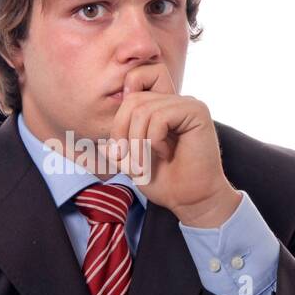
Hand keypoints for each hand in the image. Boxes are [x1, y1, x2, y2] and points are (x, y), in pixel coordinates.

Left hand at [108, 64, 241, 227]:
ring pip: (143, 110)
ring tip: (147, 162)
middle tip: (130, 161)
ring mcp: (187, 104)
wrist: (191, 200)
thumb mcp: (130, 161)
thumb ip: (115, 146)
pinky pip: (160, 117)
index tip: (121, 151)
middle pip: (133, 101)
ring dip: (137, 142)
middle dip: (123, 134)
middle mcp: (174, 101)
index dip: (118, 122)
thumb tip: (97, 141)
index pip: (129, 94)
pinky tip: (166, 154)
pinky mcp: (197, 112)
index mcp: (160, 107)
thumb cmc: (165, 182)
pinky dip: (155, 140)